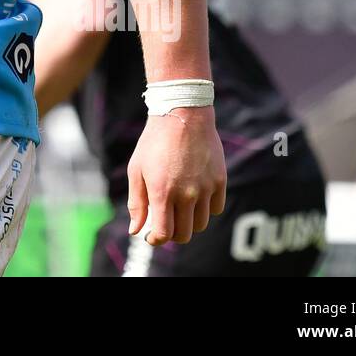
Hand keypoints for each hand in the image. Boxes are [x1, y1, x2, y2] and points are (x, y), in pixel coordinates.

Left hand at [126, 105, 226, 245]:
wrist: (182, 115)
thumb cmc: (154, 142)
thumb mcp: (137, 169)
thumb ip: (137, 202)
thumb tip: (136, 230)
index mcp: (162, 191)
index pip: (164, 234)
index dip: (156, 240)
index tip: (151, 236)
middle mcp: (186, 194)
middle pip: (184, 234)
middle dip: (172, 234)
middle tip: (165, 223)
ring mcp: (205, 188)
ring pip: (200, 224)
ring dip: (188, 223)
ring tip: (178, 208)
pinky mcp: (219, 181)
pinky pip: (215, 209)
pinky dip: (205, 209)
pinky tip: (194, 197)